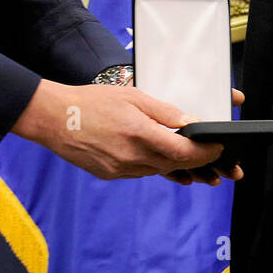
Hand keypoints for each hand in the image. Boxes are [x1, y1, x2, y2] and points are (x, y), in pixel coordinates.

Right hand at [12, 80, 241, 184]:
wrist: (54, 118)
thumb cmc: (92, 102)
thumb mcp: (133, 97)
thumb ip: (164, 112)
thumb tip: (189, 121)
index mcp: (140, 135)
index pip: (183, 152)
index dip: (205, 153)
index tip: (217, 148)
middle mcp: (131, 157)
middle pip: (175, 165)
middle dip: (196, 160)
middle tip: (209, 152)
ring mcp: (120, 169)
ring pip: (158, 170)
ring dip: (173, 162)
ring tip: (186, 153)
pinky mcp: (110, 174)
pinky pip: (140, 172)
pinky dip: (152, 163)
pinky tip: (153, 153)